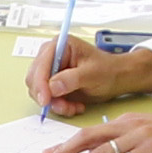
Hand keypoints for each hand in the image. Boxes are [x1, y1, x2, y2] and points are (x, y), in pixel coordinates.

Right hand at [25, 40, 151, 114]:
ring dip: (55, 104)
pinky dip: (59, 106)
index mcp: (59, 46)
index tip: (46, 99)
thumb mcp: (93, 73)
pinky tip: (74, 105)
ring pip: (39, 92)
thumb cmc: (108, 70)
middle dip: (48, 96)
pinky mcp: (52, 84)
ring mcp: (50, 71)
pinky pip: (47, 99)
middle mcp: (51, 57)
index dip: (40, 84)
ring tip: (73, 106)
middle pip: (34, 79)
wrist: (117, 78)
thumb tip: (52, 86)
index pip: (41, 65)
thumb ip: (71, 79)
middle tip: (63, 106)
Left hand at [39, 114, 151, 152]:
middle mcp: (130, 126)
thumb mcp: (150, 136)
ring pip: (100, 151)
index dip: (69, 143)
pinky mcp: (150, 152)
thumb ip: (128, 143)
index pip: (92, 131)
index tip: (52, 152)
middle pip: (89, 137)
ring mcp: (140, 137)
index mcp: (128, 121)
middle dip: (65, 151)